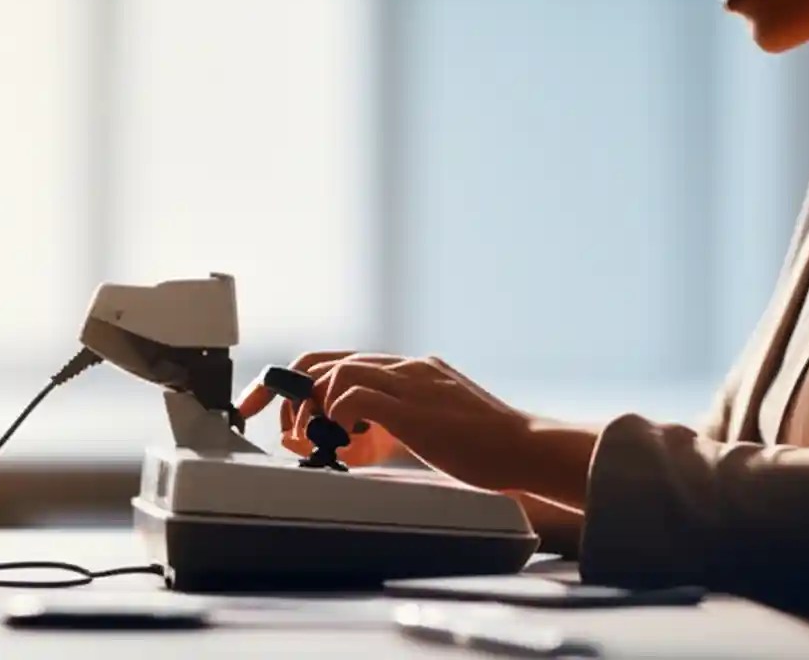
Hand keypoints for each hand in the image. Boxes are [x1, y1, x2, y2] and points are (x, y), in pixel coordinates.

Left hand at [244, 353, 534, 489]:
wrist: (526, 448)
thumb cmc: (484, 448)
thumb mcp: (428, 428)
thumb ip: (390, 425)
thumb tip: (342, 440)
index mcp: (408, 368)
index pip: (338, 360)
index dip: (302, 384)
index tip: (282, 414)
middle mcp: (406, 366)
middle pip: (324, 360)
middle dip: (293, 395)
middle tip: (290, 431)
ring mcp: (410, 382)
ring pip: (336, 371)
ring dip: (313, 408)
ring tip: (318, 440)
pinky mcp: (413, 406)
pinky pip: (353, 395)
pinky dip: (335, 416)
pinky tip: (345, 441)